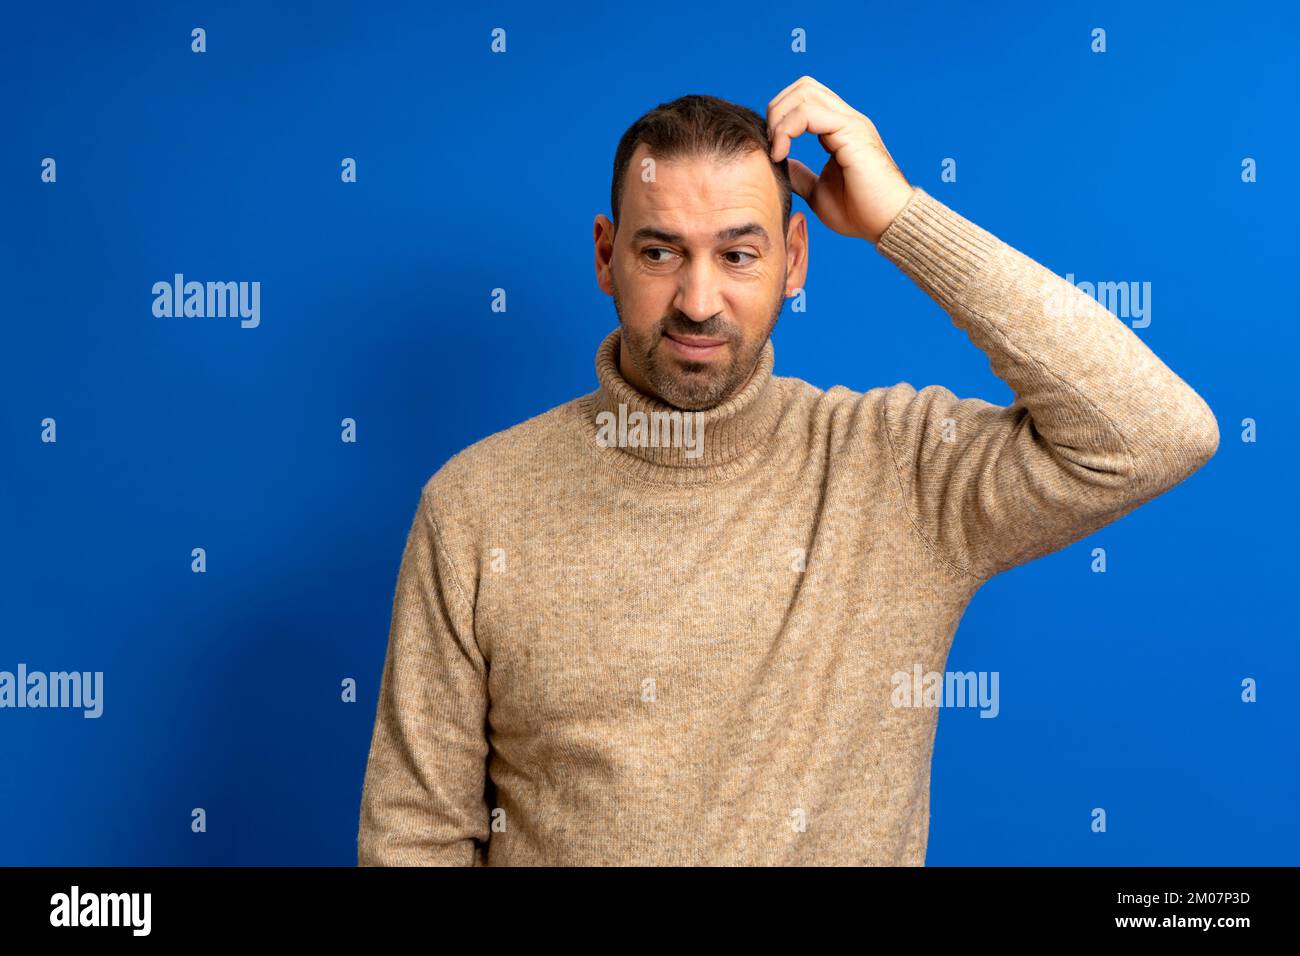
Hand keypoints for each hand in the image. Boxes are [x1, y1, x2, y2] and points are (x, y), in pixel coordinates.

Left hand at [767, 76, 914, 243]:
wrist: (886, 224)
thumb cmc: (859, 212)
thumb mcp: (818, 191)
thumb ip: (800, 174)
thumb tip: (781, 163)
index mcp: (838, 130)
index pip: (804, 99)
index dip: (780, 117)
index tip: (772, 151)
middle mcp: (846, 119)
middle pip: (803, 86)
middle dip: (777, 110)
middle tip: (771, 145)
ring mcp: (850, 122)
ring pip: (804, 92)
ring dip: (780, 118)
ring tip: (776, 150)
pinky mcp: (851, 131)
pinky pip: (808, 113)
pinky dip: (786, 129)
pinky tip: (781, 155)